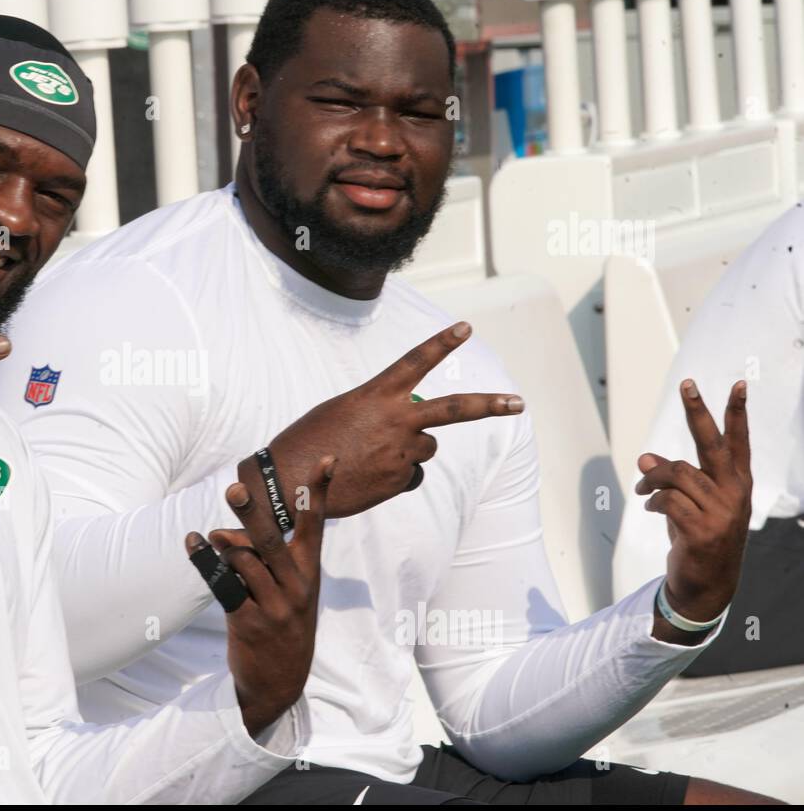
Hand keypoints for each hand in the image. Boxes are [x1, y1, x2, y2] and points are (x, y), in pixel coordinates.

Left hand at [184, 456, 334, 737]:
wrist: (281, 681)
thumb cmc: (282, 622)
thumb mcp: (286, 590)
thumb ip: (261, 557)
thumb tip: (223, 535)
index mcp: (309, 573)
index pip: (316, 526)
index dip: (318, 493)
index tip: (327, 460)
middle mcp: (296, 587)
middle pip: (271, 541)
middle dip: (252, 513)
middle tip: (235, 488)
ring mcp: (273, 606)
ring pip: (244, 561)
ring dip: (223, 545)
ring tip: (211, 538)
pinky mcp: (248, 622)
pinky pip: (222, 584)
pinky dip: (205, 562)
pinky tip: (193, 544)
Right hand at [242, 322, 522, 518]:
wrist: (291, 482)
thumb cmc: (309, 441)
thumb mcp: (341, 411)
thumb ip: (379, 410)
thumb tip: (409, 426)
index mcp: (377, 395)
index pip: (416, 362)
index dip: (442, 343)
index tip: (465, 328)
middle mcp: (396, 420)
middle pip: (455, 409)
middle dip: (491, 405)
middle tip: (519, 403)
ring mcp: (401, 452)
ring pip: (426, 448)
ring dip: (409, 451)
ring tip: (371, 457)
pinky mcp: (399, 480)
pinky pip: (411, 476)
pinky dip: (395, 477)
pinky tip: (367, 478)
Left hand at [634, 379, 751, 639]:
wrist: (706, 585)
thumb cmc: (697, 535)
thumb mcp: (689, 503)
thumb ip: (672, 478)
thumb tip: (644, 456)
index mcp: (737, 483)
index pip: (739, 442)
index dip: (738, 413)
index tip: (740, 383)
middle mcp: (734, 493)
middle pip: (711, 444)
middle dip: (698, 411)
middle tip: (687, 384)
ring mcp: (721, 511)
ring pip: (676, 473)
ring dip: (651, 477)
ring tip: (642, 489)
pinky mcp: (702, 529)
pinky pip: (667, 500)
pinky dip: (652, 501)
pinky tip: (649, 508)